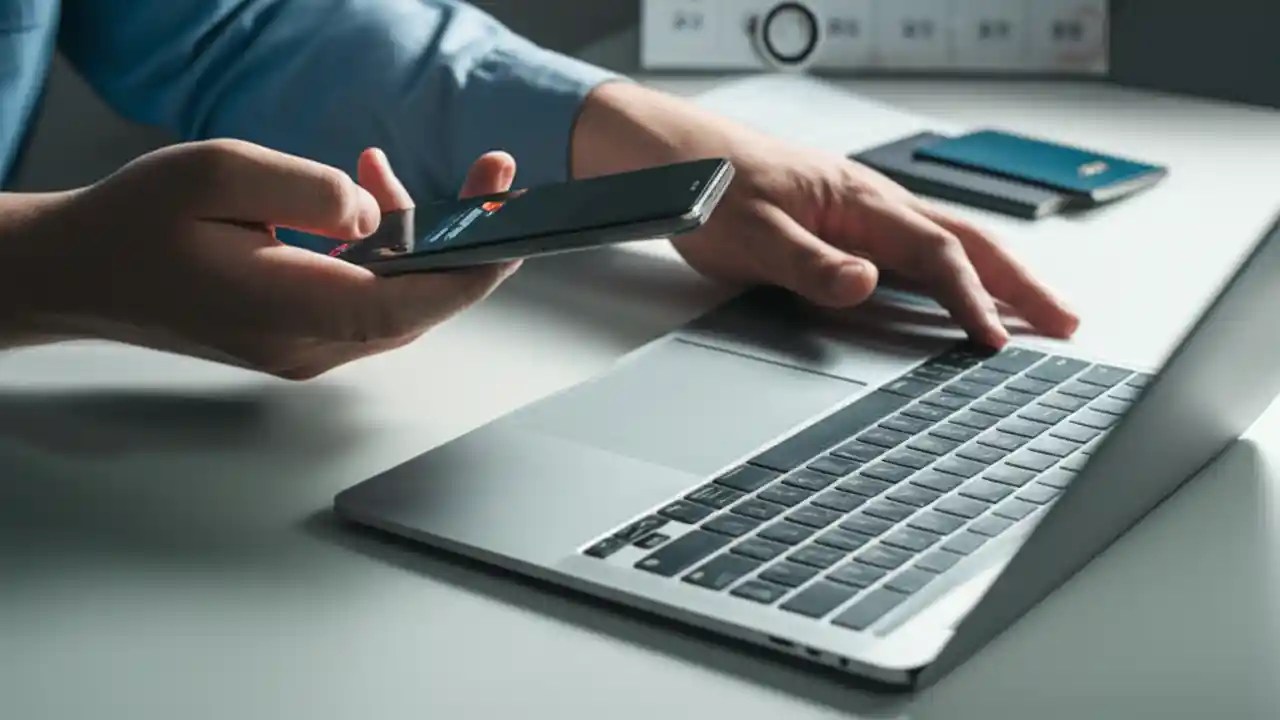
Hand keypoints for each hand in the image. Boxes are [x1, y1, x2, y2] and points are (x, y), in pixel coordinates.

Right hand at [0, 140, 519, 377]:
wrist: (87, 272)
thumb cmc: (139, 224)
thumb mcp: (218, 175)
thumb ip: (309, 190)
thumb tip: (377, 214)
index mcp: (291, 313)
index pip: (413, 303)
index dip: (477, 267)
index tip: (518, 228)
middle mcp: (311, 347)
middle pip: (421, 301)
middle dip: (467, 236)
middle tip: (493, 173)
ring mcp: (309, 350)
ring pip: (399, 297)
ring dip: (418, 234)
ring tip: (381, 167)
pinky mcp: (305, 338)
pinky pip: (371, 296)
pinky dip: (386, 250)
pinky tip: (364, 200)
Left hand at [572, 83, 1078, 347]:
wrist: (667, 157)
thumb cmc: (705, 185)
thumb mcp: (749, 232)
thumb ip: (808, 262)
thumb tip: (865, 285)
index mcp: (858, 201)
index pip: (934, 255)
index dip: (970, 302)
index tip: (997, 343)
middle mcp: (871, 203)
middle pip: (966, 242)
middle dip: (1020, 284)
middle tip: (1066, 321)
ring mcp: (861, 213)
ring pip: (947, 243)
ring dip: (996, 277)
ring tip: (1035, 313)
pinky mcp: (843, 224)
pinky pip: (915, 250)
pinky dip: (953, 273)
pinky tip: (958, 295)